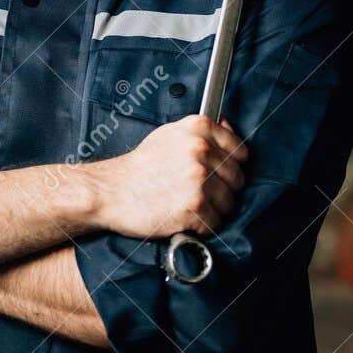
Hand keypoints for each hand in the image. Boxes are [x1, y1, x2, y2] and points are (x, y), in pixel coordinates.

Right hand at [88, 115, 247, 239]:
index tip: (219, 174)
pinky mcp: (194, 206)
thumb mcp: (169, 134)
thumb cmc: (141, 166)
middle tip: (199, 194)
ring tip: (190, 206)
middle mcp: (201, 150)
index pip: (240, 151)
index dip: (231, 166)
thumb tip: (229, 127)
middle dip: (223, 191)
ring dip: (214, 210)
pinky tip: (184, 217)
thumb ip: (200, 132)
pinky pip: (215, 223)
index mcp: (198, 128)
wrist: (111, 191)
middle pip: (238, 179)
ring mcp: (199, 178)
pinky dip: (202, 226)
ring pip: (230, 203)